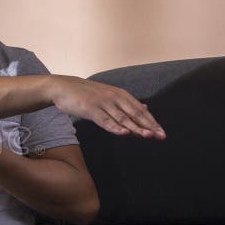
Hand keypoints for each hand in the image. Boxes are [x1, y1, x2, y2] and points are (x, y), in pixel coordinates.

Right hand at [49, 75, 165, 139]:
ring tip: (148, 136)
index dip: (152, 122)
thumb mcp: (109, 95)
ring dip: (136, 127)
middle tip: (161, 136)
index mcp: (121, 95)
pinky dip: (115, 127)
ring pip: (122, 118)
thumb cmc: (86, 94)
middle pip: (135, 114)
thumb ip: (126, 104)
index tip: (162, 133)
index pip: (140, 110)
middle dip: (149, 126)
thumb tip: (146, 108)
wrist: (63, 87)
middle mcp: (114, 98)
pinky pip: (105, 120)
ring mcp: (103, 103)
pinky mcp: (91, 109)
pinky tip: (124, 133)